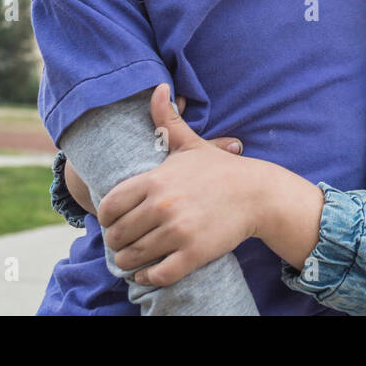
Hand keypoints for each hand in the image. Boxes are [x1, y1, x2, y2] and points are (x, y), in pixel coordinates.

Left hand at [97, 85, 266, 287]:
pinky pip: (156, 275)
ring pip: (132, 258)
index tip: (117, 221)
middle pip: (117, 236)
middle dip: (118, 242)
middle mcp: (162, 206)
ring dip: (129, 263)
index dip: (107, 218)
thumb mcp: (191, 145)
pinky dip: (147, 277)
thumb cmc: (220, 170)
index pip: (109, 207)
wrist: (257, 194)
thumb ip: (167, 121)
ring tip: (134, 259)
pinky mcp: (193, 253)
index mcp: (155, 180)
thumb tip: (158, 87)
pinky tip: (148, 272)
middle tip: (126, 243)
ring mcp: (178, 231)